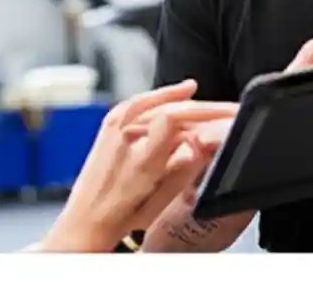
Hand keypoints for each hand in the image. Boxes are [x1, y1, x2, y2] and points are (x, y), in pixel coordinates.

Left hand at [38, 80, 237, 251]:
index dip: (203, 111)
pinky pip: (137, 101)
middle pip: (170, 108)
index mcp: (143, 158)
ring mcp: (115, 128)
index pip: (174, 117)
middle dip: (202, 107)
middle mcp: (127, 138)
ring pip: (154, 102)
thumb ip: (185, 168)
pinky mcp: (109, 124)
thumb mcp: (162, 197)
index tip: (223, 114)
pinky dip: (156, 94)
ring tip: (200, 95)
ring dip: (179, 97)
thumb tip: (203, 144)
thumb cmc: (123, 215)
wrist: (87, 219)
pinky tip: (172, 93)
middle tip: (225, 110)